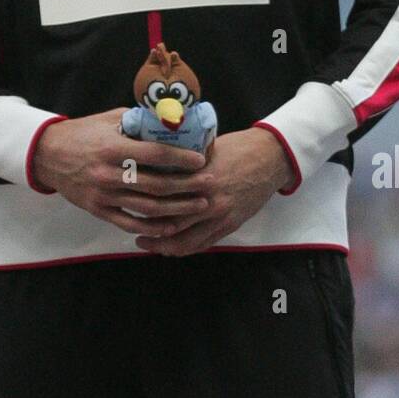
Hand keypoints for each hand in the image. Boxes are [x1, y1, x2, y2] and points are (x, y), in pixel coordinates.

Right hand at [31, 107, 213, 238]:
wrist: (47, 155)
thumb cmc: (83, 132)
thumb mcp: (109, 120)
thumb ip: (138, 122)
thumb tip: (170, 120)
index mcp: (113, 148)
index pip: (154, 154)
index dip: (180, 158)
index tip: (200, 159)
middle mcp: (108, 174)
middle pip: (156, 184)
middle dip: (187, 185)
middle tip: (210, 183)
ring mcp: (103, 195)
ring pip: (147, 207)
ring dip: (177, 208)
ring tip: (199, 204)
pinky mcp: (98, 210)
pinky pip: (129, 223)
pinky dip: (152, 227)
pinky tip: (171, 226)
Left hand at [134, 127, 295, 256]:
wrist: (270, 159)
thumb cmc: (237, 148)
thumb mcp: (207, 149)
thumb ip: (183, 162)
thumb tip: (153, 161)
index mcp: (199, 177)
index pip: (164, 194)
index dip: (143, 200)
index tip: (128, 201)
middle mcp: (208, 199)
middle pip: (170, 221)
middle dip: (147, 228)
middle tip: (130, 227)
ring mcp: (220, 215)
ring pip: (184, 239)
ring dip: (162, 244)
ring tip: (144, 242)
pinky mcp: (230, 224)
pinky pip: (203, 244)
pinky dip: (183, 249)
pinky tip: (169, 248)